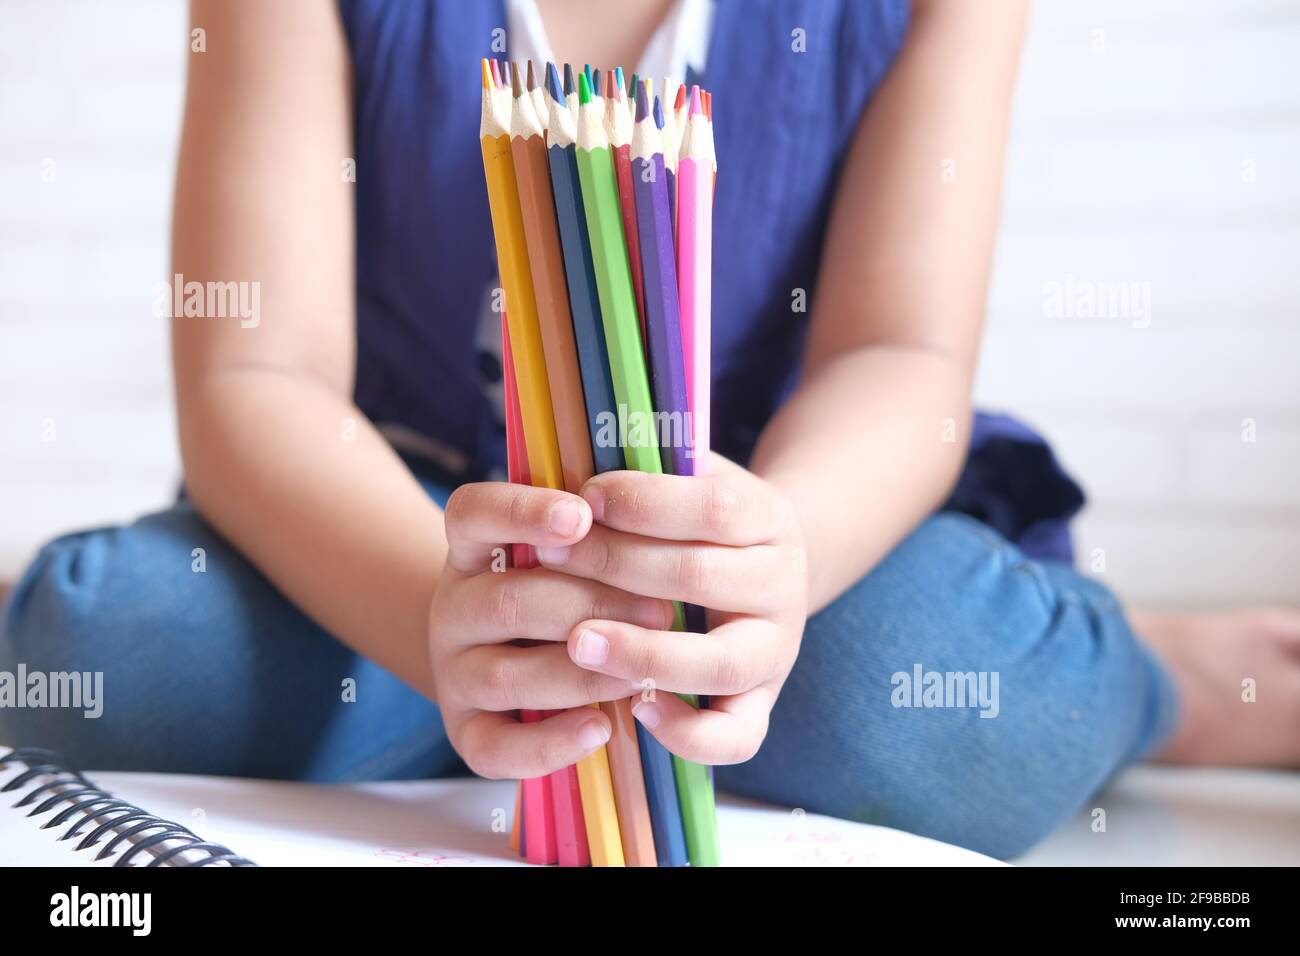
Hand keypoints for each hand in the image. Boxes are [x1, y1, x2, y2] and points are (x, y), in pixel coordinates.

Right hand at [428, 482, 674, 778]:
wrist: (522, 654)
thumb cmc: (571, 585)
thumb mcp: (576, 544)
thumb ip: (603, 519)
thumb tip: (653, 486)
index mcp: (473, 546)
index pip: (473, 512)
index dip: (523, 512)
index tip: (581, 515)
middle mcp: (453, 606)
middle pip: (506, 601)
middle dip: (590, 606)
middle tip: (662, 612)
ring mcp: (454, 673)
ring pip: (503, 676)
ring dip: (580, 675)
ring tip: (643, 674)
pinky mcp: (467, 733)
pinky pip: (495, 748)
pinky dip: (551, 742)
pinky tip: (601, 727)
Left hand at [536, 455, 808, 765]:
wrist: (764, 569)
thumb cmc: (699, 520)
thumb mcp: (690, 478)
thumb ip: (647, 472)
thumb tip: (569, 466)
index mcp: (768, 517)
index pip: (713, 508)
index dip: (643, 502)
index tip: (581, 498)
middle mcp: (783, 584)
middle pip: (700, 577)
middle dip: (615, 566)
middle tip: (544, 559)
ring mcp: (777, 650)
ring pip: (722, 663)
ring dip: (643, 652)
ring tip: (576, 642)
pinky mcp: (763, 704)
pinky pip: (736, 736)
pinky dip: (687, 731)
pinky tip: (634, 708)